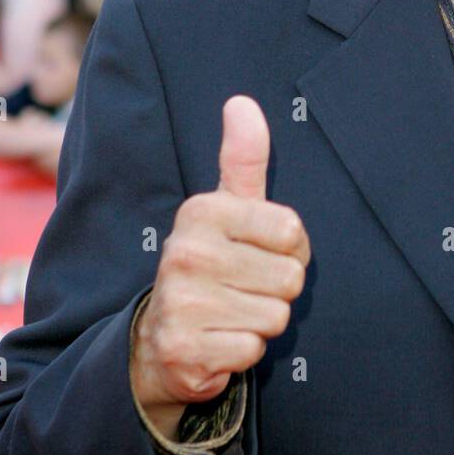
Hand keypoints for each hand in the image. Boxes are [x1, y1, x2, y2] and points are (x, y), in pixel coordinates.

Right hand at [130, 95, 309, 439]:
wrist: (160, 337)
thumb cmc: (212, 264)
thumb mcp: (228, 207)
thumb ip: (242, 158)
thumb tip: (242, 102)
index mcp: (202, 212)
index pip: (293, 231)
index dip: (289, 250)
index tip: (258, 252)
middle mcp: (187, 252)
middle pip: (290, 278)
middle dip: (277, 289)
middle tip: (243, 288)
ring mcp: (182, 302)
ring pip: (276, 316)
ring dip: (262, 321)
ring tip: (231, 313)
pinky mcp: (185, 349)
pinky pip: (253, 350)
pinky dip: (243, 351)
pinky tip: (219, 340)